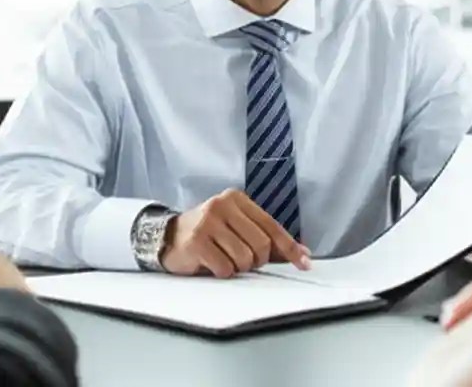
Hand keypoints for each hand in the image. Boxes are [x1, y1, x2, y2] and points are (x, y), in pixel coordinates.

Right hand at [161, 189, 311, 277]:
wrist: (167, 237)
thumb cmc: (208, 235)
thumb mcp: (237, 230)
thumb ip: (268, 240)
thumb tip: (303, 253)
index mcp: (237, 199)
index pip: (272, 226)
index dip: (290, 248)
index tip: (304, 263)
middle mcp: (222, 205)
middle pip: (261, 244)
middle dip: (257, 261)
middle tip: (244, 261)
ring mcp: (208, 222)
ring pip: (244, 258)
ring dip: (239, 268)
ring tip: (225, 260)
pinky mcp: (196, 241)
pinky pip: (225, 268)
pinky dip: (223, 272)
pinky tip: (212, 264)